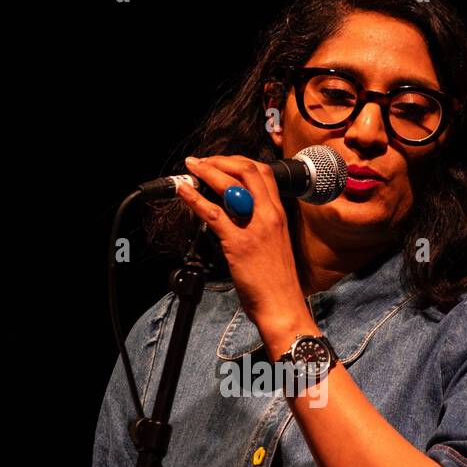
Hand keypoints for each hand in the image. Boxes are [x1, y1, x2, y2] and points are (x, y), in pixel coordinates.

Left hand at [176, 155, 312, 334]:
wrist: (282, 305)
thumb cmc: (277, 280)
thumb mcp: (274, 243)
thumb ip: (258, 223)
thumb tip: (234, 211)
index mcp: (279, 214)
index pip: (263, 172)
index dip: (239, 161)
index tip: (221, 162)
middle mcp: (270, 216)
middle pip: (247, 171)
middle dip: (221, 161)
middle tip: (201, 162)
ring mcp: (255, 228)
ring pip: (230, 187)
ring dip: (206, 172)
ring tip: (190, 169)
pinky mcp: (239, 244)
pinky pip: (213, 214)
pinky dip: (195, 198)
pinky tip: (184, 191)